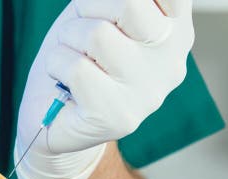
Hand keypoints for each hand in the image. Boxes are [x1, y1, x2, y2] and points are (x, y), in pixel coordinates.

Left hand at [15, 0, 193, 178]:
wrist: (52, 117)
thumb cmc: (77, 55)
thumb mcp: (97, 9)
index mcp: (175, 28)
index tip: (105, 14)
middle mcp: (172, 61)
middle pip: (131, 4)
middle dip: (89, 7)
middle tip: (80, 30)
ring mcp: (148, 93)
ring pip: (98, 35)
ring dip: (69, 37)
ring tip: (71, 56)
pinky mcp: (119, 118)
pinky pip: (77, 68)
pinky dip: (56, 64)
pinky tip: (63, 81)